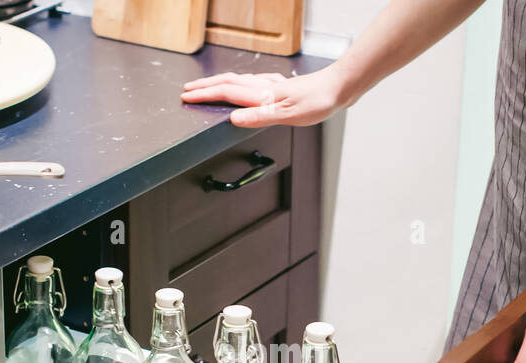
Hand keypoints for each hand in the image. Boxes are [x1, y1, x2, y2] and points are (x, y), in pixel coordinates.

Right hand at [180, 67, 349, 126]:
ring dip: (218, 83)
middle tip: (187, 90)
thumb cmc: (319, 102)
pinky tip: (243, 86)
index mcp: (263, 95)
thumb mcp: (289, 115)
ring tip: (206, 87)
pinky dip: (238, 83)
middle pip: (227, 83)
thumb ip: (260, 117)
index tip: (187, 97)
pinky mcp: (280, 86)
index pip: (226, 93)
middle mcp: (264, 86)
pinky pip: (251, 82)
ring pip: (238, 81)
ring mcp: (272, 84)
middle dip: (205, 86)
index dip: (204, 95)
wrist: (339, 88)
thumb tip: (234, 119)